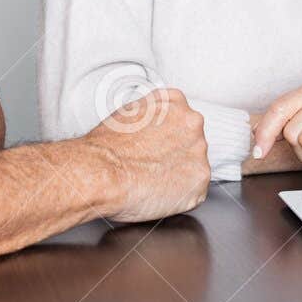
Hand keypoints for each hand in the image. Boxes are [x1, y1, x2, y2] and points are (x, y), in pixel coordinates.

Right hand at [86, 88, 209, 222]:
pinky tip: (157, 194)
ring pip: (193, 168)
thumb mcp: (127, 113)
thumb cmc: (106, 148)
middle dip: (174, 155)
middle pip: (190, 142)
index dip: (166, 137)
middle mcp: (193, 124)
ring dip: (177, 176)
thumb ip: (150, 117)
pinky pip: (194, 193)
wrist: (102, 173)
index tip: (156, 147)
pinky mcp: (199, 182)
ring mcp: (199, 154)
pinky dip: (179, 198)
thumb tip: (150, 127)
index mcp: (176, 104)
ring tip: (150, 180)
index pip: (181, 119)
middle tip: (150, 165)